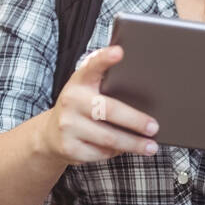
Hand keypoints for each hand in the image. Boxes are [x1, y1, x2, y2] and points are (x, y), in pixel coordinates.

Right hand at [38, 45, 159, 165]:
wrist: (50, 135)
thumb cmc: (81, 107)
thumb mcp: (87, 90)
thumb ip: (106, 82)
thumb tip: (146, 87)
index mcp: (79, 81)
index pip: (92, 66)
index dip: (104, 59)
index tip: (119, 52)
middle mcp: (70, 101)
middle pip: (108, 110)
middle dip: (135, 120)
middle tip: (153, 127)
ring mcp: (67, 126)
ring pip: (109, 137)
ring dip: (133, 143)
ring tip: (151, 146)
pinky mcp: (69, 148)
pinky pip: (101, 153)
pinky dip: (116, 152)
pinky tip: (125, 149)